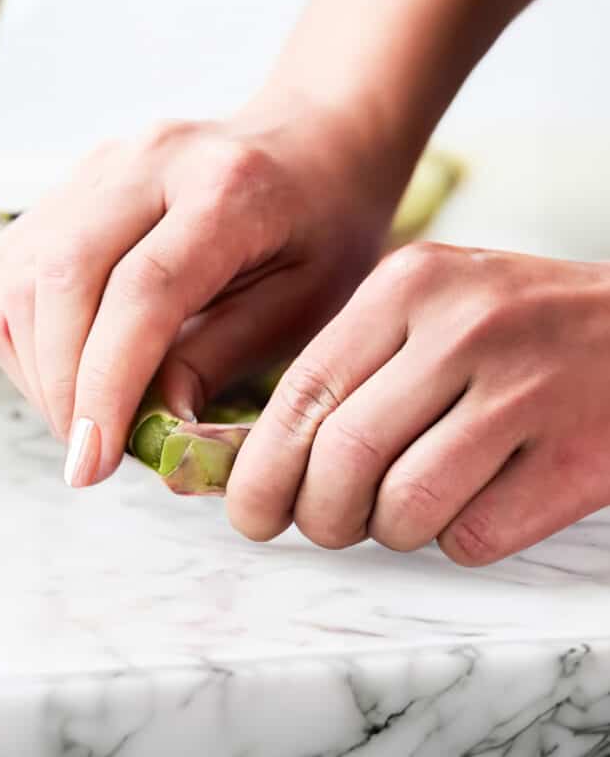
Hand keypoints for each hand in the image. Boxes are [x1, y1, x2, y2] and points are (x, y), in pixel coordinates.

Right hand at [0, 90, 396, 486]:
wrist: (316, 147)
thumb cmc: (325, 230)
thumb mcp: (304, 307)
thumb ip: (220, 364)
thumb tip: (146, 433)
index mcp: (230, 191)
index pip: (142, 291)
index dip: (106, 384)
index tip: (93, 461)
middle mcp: (156, 160)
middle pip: (65, 275)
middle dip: (61, 383)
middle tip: (87, 451)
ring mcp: (110, 160)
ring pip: (26, 269)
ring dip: (37, 361)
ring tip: (81, 412)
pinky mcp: (82, 176)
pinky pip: (22, 259)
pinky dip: (29, 328)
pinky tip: (68, 365)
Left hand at [227, 242, 609, 565]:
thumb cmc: (516, 326)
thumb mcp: (429, 305)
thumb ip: (353, 365)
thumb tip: (266, 458)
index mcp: (410, 284)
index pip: (305, 389)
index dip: (263, 468)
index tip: (252, 510)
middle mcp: (463, 328)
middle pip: (343, 458)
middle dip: (319, 515)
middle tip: (326, 524)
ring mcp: (524, 391)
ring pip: (404, 509)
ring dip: (390, 531)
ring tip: (407, 507)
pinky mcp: (572, 457)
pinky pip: (472, 538)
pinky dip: (456, 540)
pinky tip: (474, 502)